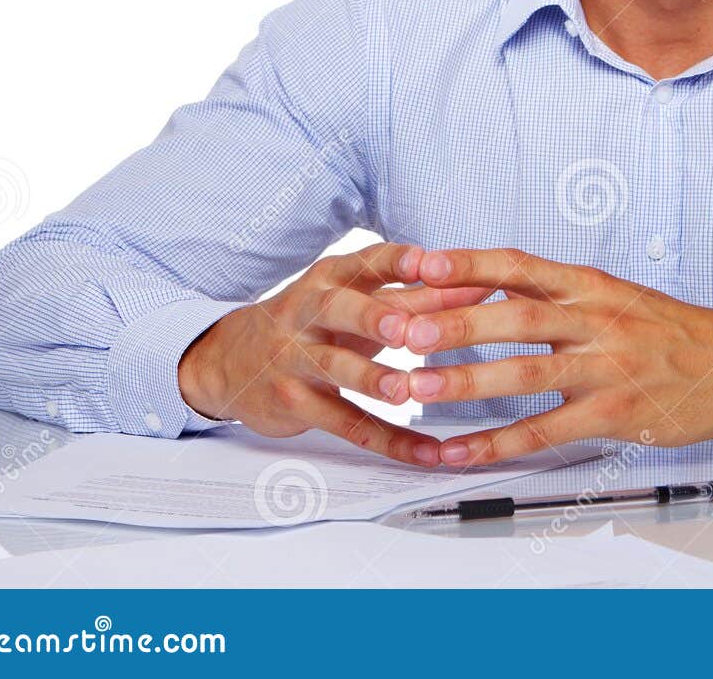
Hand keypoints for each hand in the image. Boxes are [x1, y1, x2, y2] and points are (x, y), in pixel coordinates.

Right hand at [177, 242, 492, 465]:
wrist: (229, 359)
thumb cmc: (314, 322)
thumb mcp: (356, 300)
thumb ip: (417, 294)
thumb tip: (483, 284)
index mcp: (331, 278)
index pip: (365, 262)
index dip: (395, 261)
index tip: (427, 261)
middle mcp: (309, 312)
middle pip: (340, 310)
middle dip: (374, 317)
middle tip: (408, 329)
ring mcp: (297, 359)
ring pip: (336, 369)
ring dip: (373, 379)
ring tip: (407, 390)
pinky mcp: (295, 403)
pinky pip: (345, 423)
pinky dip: (388, 440)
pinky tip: (424, 451)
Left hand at [400, 248, 712, 465]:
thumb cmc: (672, 331)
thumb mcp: (616, 296)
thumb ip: (556, 296)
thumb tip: (486, 289)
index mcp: (590, 285)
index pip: (518, 265)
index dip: (466, 264)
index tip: (417, 264)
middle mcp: (595, 319)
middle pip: (514, 314)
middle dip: (453, 321)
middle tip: (400, 329)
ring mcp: (606, 368)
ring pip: (525, 372)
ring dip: (465, 381)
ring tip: (415, 388)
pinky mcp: (615, 414)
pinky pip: (546, 430)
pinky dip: (498, 443)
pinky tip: (461, 450)